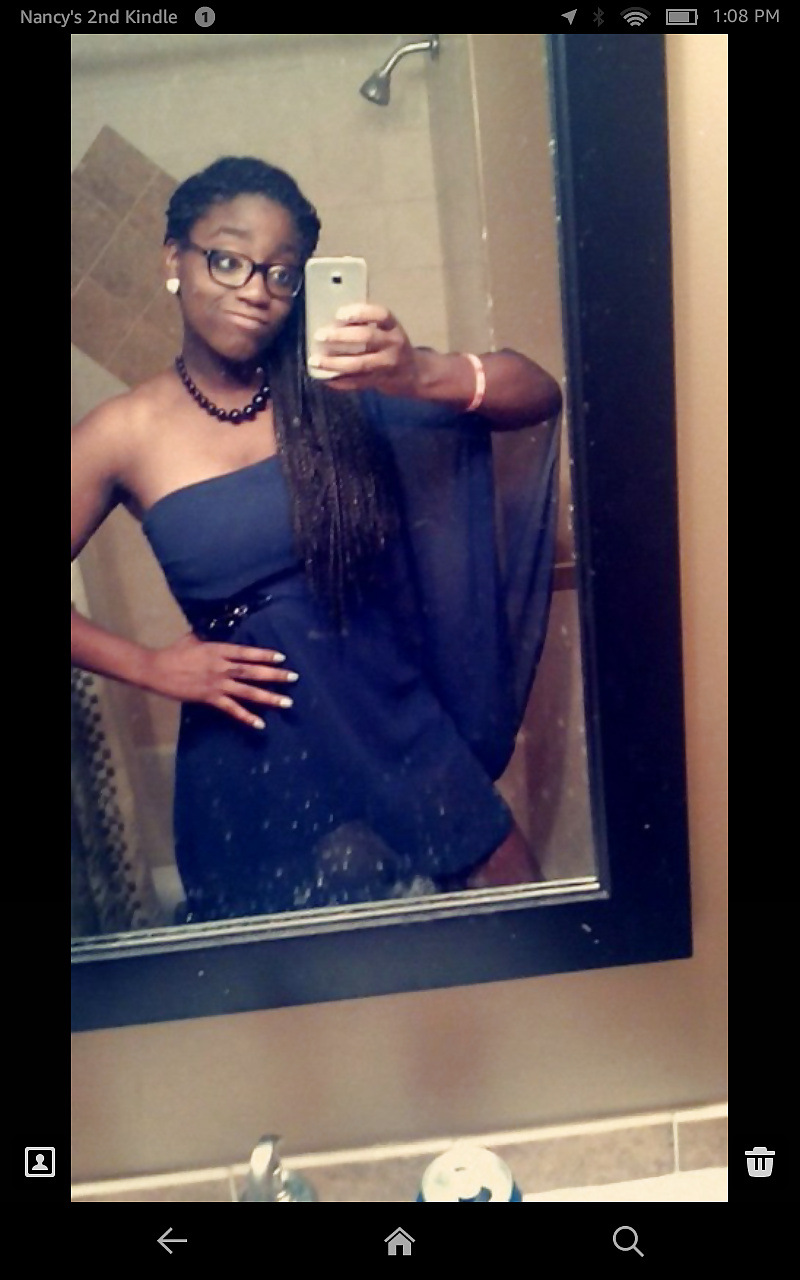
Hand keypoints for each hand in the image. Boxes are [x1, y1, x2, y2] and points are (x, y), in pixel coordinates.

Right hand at [145, 633, 297, 729]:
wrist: (156, 669)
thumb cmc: (174, 652)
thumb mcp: (193, 638)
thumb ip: (207, 635)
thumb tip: (213, 626)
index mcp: (218, 650)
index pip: (246, 652)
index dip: (264, 654)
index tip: (281, 657)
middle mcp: (221, 667)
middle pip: (253, 671)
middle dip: (275, 675)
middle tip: (294, 677)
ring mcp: (217, 684)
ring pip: (248, 691)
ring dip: (269, 697)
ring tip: (286, 702)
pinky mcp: (210, 698)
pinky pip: (232, 709)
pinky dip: (246, 717)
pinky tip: (260, 724)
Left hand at [309, 304, 422, 396]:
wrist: (414, 373)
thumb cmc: (392, 345)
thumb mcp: (386, 330)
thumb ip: (366, 326)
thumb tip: (331, 325)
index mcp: (393, 327)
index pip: (380, 314)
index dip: (360, 312)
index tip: (339, 313)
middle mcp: (393, 344)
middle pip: (367, 338)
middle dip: (341, 336)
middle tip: (319, 336)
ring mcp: (387, 365)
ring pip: (360, 364)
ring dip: (335, 362)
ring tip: (315, 361)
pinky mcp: (380, 382)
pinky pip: (358, 382)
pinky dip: (340, 381)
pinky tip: (326, 378)